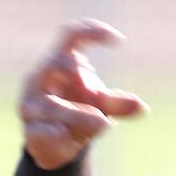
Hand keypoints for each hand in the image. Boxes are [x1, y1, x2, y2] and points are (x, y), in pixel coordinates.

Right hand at [19, 19, 148, 169]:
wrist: (55, 144)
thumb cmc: (78, 111)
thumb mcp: (101, 105)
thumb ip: (119, 103)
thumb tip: (143, 107)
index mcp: (58, 63)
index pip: (70, 35)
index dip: (91, 31)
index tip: (117, 40)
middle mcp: (40, 80)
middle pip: (54, 64)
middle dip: (73, 69)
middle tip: (90, 79)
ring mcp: (32, 106)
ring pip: (51, 106)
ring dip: (78, 115)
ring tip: (104, 123)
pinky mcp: (32, 132)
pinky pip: (41, 131)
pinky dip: (54, 132)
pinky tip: (63, 133)